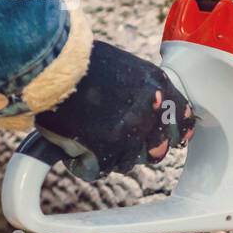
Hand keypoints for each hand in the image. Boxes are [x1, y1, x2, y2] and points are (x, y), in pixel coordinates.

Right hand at [35, 42, 195, 181]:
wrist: (51, 63)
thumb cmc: (82, 62)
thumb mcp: (126, 67)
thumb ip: (144, 91)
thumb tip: (156, 111)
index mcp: (158, 85)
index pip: (181, 119)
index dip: (174, 132)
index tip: (170, 138)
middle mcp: (150, 110)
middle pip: (159, 148)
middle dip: (141, 149)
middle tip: (120, 142)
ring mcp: (130, 131)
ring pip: (128, 162)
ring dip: (110, 157)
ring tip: (90, 142)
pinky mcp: (106, 149)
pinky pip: (101, 170)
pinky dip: (85, 164)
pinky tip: (75, 151)